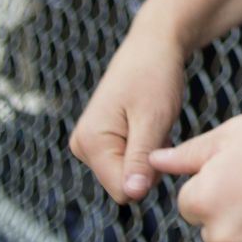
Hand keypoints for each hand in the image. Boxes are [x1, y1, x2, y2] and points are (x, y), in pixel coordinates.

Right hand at [70, 26, 187, 203]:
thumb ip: (140, 159)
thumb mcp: (153, 120)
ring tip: (154, 124)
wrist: (153, 46)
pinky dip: (145, 148)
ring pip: (128, 174)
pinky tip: (149, 124)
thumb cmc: (156, 77)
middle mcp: (82, 146)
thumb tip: (132, 195)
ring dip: (148, 155)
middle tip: (158, 128)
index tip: (160, 141)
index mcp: (89, 142)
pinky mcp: (101, 140)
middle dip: (148, 164)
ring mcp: (89, 143)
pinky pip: (128, 162)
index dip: (149, 174)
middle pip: (124, 184)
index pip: (123, 191)